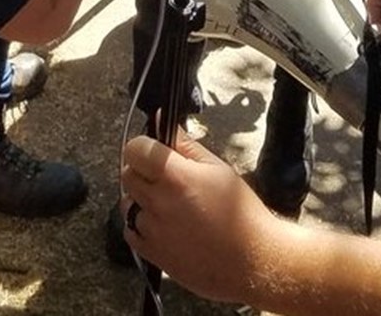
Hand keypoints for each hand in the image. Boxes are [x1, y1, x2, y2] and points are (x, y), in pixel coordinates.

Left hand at [119, 129, 279, 303]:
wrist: (252, 261)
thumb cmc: (241, 214)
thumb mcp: (219, 169)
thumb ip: (185, 144)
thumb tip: (162, 119)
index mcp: (176, 177)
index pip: (135, 149)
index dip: (143, 146)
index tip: (154, 150)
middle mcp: (158, 202)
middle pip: (128, 174)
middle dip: (142, 170)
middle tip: (166, 178)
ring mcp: (152, 230)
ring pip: (128, 203)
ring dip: (141, 199)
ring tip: (170, 205)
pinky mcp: (152, 254)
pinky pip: (131, 231)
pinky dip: (141, 225)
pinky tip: (166, 225)